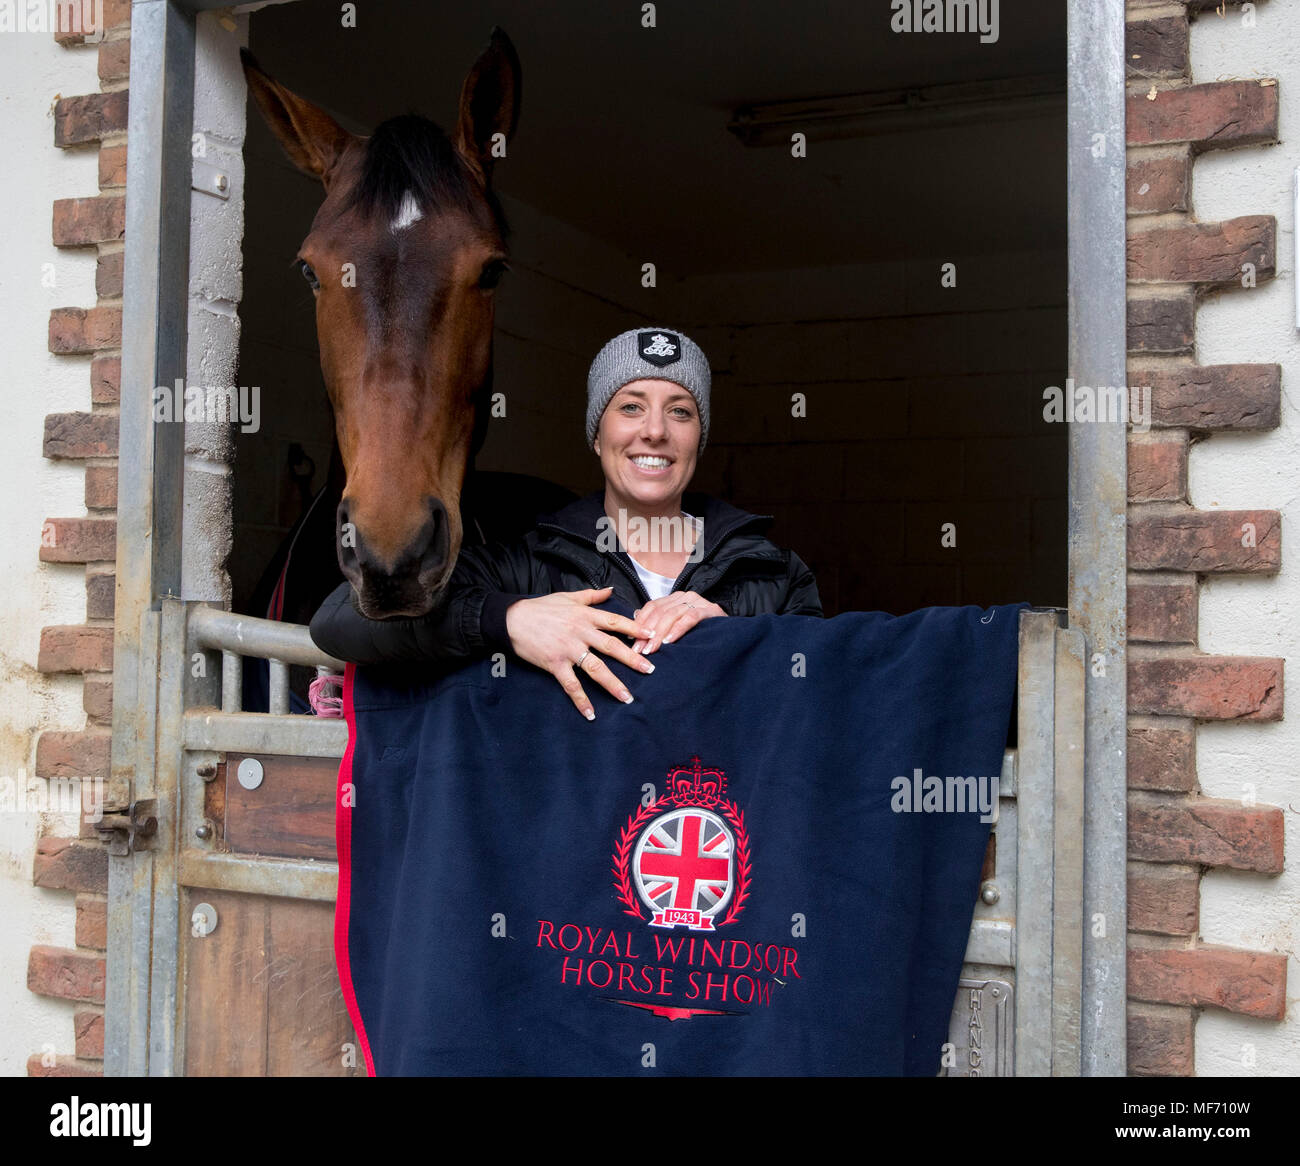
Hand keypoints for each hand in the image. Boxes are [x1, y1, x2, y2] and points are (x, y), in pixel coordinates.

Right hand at [504, 586, 653, 719]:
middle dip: (633, 659)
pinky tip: (591, 713)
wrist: (512, 619)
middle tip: (650, 669)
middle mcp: (580, 633)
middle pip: (612, 647)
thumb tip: (611, 590)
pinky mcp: (555, 664)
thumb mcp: (568, 597)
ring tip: (627, 697)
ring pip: (596, 668)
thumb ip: (591, 596)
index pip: (615, 622)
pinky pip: (571, 685)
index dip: (635, 629)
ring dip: (613, 684)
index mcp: (585, 616)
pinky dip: (581, 700)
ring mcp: (568, 650)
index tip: (653, 636)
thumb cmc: (541, 607)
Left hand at [631, 591, 725, 655]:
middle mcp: (684, 596)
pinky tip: (670, 641)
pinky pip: (690, 618)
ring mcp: (697, 601)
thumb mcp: (677, 626)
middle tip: (638, 651)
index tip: (629, 641)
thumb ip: (659, 625)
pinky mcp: (709, 610)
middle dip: (646, 632)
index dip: (639, 623)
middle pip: (659, 612)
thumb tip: (633, 631)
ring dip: (659, 634)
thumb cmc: (701, 631)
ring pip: (672, 615)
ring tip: (651, 649)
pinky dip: (678, 630)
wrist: (731, 631)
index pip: (651, 607)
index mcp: (674, 598)